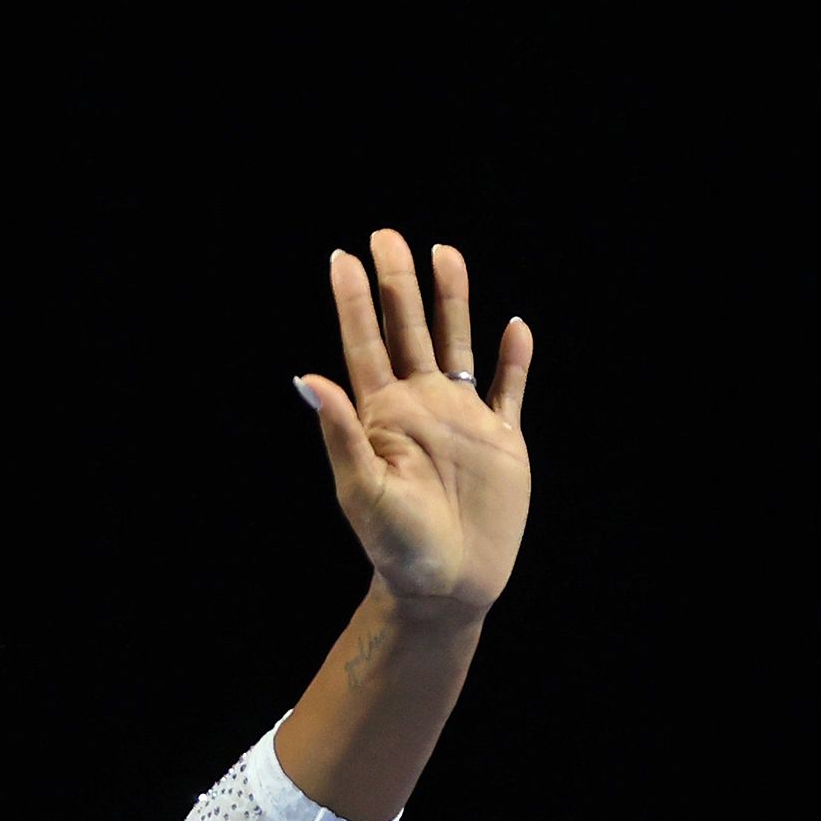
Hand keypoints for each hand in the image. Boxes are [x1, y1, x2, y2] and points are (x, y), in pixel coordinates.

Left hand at [298, 231, 534, 618]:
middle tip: (387, 234)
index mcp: (382, 415)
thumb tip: (306, 377)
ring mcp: (462, 419)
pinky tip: (514, 326)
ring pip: (457, 344)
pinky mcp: (502, 439)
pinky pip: (509, 389)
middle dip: (398, 283)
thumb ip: (340, 432)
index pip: (365, 343)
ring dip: (452, 300)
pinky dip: (513, 359)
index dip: (354, 301)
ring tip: (445, 253)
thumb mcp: (362, 490)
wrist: (445, 586)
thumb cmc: (396, 546)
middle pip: (409, 329)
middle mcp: (420, 407)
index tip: (342, 257)